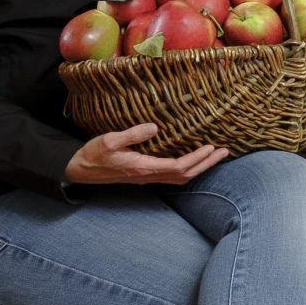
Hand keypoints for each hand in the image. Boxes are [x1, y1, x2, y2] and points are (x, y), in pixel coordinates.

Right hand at [65, 124, 229, 184]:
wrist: (81, 170)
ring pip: (181, 178)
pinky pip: (173, 176)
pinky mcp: (146, 175)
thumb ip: (133, 134)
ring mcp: (148, 178)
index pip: (177, 166)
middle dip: (206, 164)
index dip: (196, 159)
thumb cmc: (94, 154)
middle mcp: (149, 175)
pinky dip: (189, 169)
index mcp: (143, 167)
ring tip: (215, 155)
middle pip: (185, 175)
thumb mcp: (110, 140)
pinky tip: (195, 160)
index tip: (210, 147)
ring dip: (200, 167)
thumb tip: (155, 127)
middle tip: (224, 152)